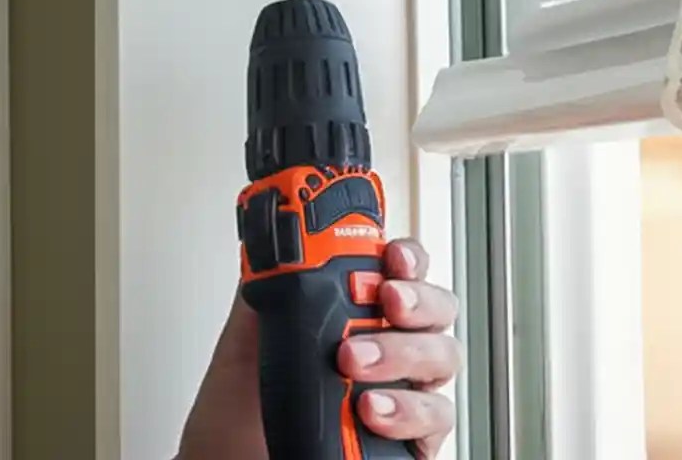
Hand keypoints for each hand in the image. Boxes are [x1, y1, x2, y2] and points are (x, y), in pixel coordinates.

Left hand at [178, 239, 460, 459]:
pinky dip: (410, 411)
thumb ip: (271, 288)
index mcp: (359, 314)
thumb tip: (282, 241)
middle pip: (437, 309)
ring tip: (354, 363)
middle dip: (416, 300)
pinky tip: (373, 410)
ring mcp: (404, 392)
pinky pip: (437, 419)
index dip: (409, 258)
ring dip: (404, 352)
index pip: (405, 271)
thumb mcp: (245, 337)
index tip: (392, 259)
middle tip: (384, 303)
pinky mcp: (410, 440)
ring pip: (442, 358)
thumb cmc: (240, 411)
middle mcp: (391, 348)